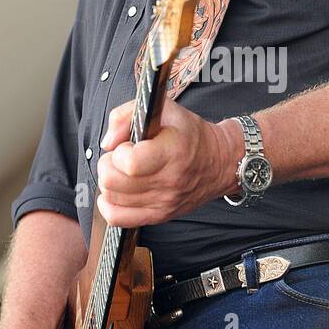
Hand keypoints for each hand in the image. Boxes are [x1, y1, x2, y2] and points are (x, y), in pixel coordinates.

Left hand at [95, 97, 239, 227]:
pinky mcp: (159, 216)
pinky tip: (117, 192)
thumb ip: (128, 115)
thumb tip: (108, 142)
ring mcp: (163, 203)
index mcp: (172, 152)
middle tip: (122, 157)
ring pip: (112, 198)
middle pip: (113, 182)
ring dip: (110, 182)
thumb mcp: (165, 109)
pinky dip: (109, 205)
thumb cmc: (192, 135)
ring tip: (124, 172)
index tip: (128, 145)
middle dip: (109, 164)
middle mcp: (168, 182)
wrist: (220, 162)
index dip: (119, 152)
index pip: (129, 163)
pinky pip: (118, 218)